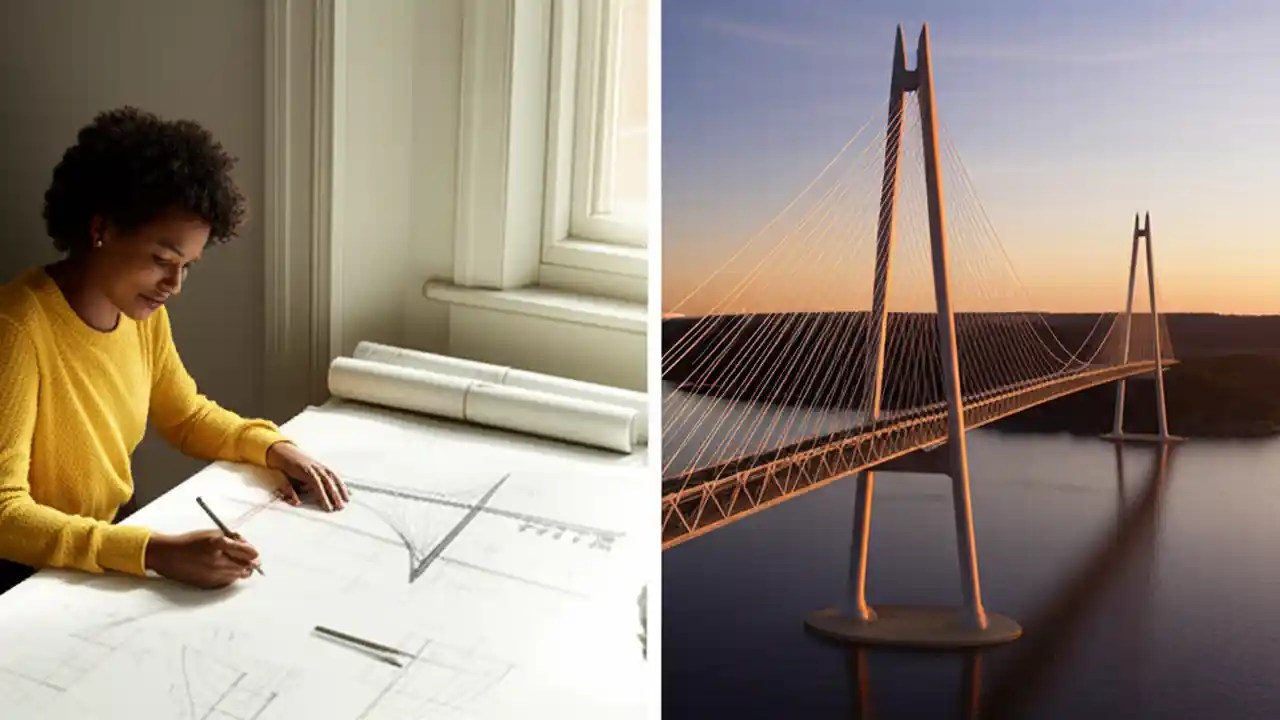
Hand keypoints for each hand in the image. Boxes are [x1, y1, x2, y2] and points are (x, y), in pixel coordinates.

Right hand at [145, 530, 259, 588]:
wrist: (168, 555)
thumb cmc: (191, 541)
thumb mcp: (212, 533)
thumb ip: (232, 539)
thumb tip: (249, 548)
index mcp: (216, 544)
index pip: (242, 550)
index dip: (252, 552)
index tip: (256, 554)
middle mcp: (215, 561)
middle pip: (243, 565)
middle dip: (251, 563)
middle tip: (255, 561)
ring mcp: (211, 574)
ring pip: (237, 575)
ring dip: (242, 570)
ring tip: (241, 564)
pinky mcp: (208, 583)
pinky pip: (227, 581)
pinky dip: (231, 576)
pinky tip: (227, 570)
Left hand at [265, 442, 349, 511]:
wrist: (284, 451)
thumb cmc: (284, 468)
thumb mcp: (283, 479)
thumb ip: (289, 491)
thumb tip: (297, 503)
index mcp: (306, 471)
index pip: (317, 486)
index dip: (324, 497)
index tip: (328, 508)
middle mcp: (316, 468)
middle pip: (328, 482)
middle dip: (335, 495)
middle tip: (340, 507)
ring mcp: (321, 466)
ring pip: (334, 478)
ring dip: (341, 489)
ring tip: (347, 500)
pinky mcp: (323, 466)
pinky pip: (334, 475)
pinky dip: (341, 483)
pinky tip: (347, 490)